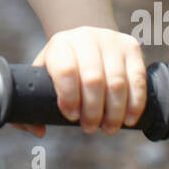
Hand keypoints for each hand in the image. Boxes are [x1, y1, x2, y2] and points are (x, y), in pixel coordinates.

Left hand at [12, 26, 147, 138]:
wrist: (86, 41)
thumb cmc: (62, 68)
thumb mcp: (43, 78)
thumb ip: (31, 107)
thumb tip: (38, 130)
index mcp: (60, 44)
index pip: (65, 70)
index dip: (69, 97)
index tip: (71, 116)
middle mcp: (85, 37)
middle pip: (93, 79)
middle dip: (92, 110)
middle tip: (90, 128)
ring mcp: (111, 40)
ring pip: (117, 82)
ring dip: (114, 112)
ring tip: (108, 128)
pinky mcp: (131, 47)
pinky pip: (137, 79)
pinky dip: (134, 104)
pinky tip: (128, 119)